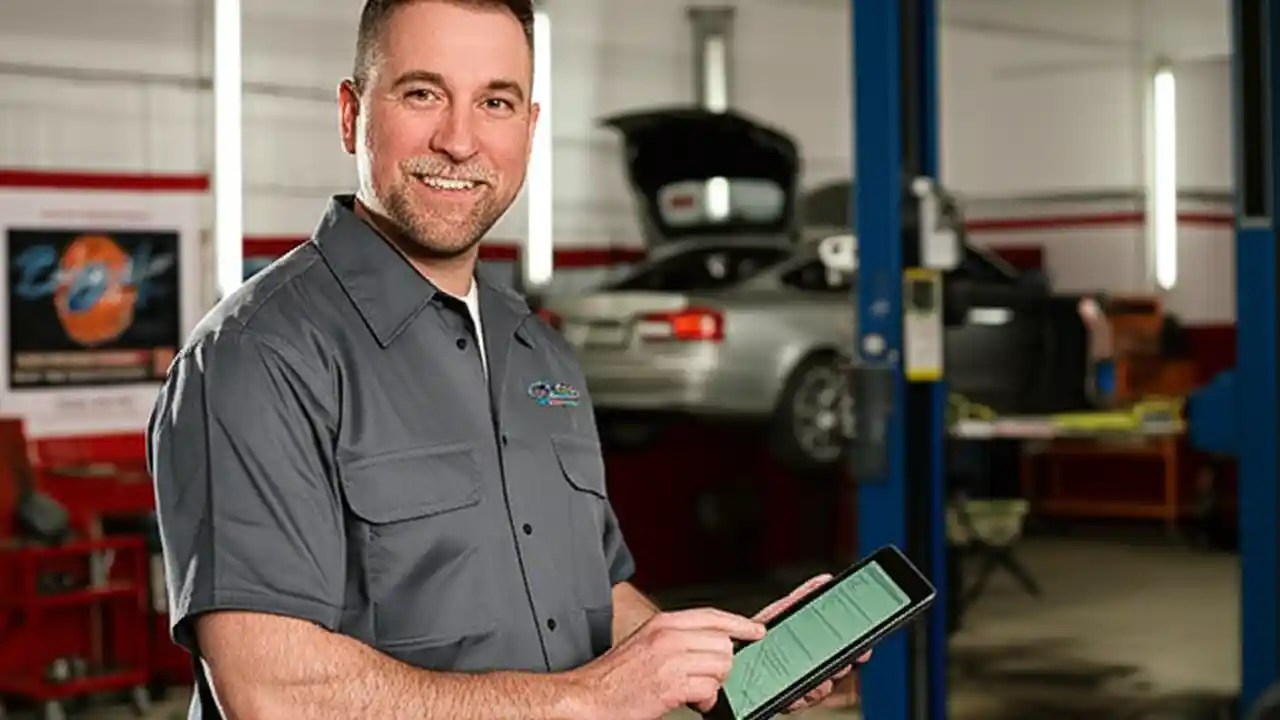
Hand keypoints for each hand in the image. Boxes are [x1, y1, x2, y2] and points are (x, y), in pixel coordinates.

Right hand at [567, 607, 765, 719]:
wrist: (590, 696)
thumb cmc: (616, 675)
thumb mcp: (647, 643)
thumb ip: (679, 639)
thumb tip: (714, 644)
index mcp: (663, 622)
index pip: (712, 616)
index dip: (739, 623)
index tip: (756, 630)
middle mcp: (668, 636)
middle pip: (723, 643)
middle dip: (720, 665)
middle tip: (704, 677)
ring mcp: (671, 659)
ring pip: (721, 665)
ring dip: (713, 684)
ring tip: (694, 691)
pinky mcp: (672, 684)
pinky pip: (710, 689)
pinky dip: (705, 700)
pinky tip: (690, 701)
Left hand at [753, 574, 872, 713]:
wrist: (726, 653)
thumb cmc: (755, 633)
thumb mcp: (781, 611)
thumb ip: (804, 596)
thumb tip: (825, 580)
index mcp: (807, 645)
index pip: (837, 648)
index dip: (854, 649)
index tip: (864, 647)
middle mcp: (804, 667)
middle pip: (832, 670)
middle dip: (842, 666)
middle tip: (846, 660)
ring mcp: (793, 683)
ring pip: (818, 689)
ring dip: (823, 684)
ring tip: (823, 677)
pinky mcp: (780, 697)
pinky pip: (794, 701)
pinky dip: (800, 697)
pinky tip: (800, 691)